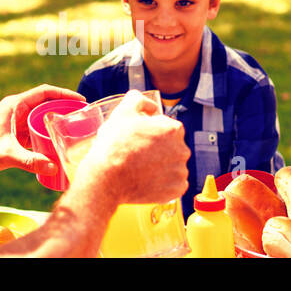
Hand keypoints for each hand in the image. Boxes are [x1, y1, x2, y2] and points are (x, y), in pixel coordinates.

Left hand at [0, 84, 84, 184]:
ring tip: (75, 132)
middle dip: (64, 110)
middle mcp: (16, 112)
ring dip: (57, 124)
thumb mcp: (5, 154)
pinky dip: (47, 137)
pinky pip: (36, 134)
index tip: (81, 101)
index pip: (45, 92)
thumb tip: (53, 166)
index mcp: (14, 105)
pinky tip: (58, 147)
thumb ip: (29, 160)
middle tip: (83, 119)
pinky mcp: (13, 138)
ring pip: (41, 120)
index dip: (64, 94)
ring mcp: (15, 125)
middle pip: (46, 105)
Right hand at [77, 90, 189, 204]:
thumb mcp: (123, 111)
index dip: (152, 133)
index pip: (167, 128)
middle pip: (171, 148)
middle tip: (137, 155)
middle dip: (158, 151)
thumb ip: (138, 100)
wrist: (107, 178)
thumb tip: (151, 107)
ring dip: (160, 168)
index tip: (139, 140)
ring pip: (172, 167)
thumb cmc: (114, 144)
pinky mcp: (176, 190)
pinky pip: (172, 185)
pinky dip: (162, 185)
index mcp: (174, 129)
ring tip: (140, 170)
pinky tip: (146, 182)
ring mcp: (180, 172)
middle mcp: (182, 150)